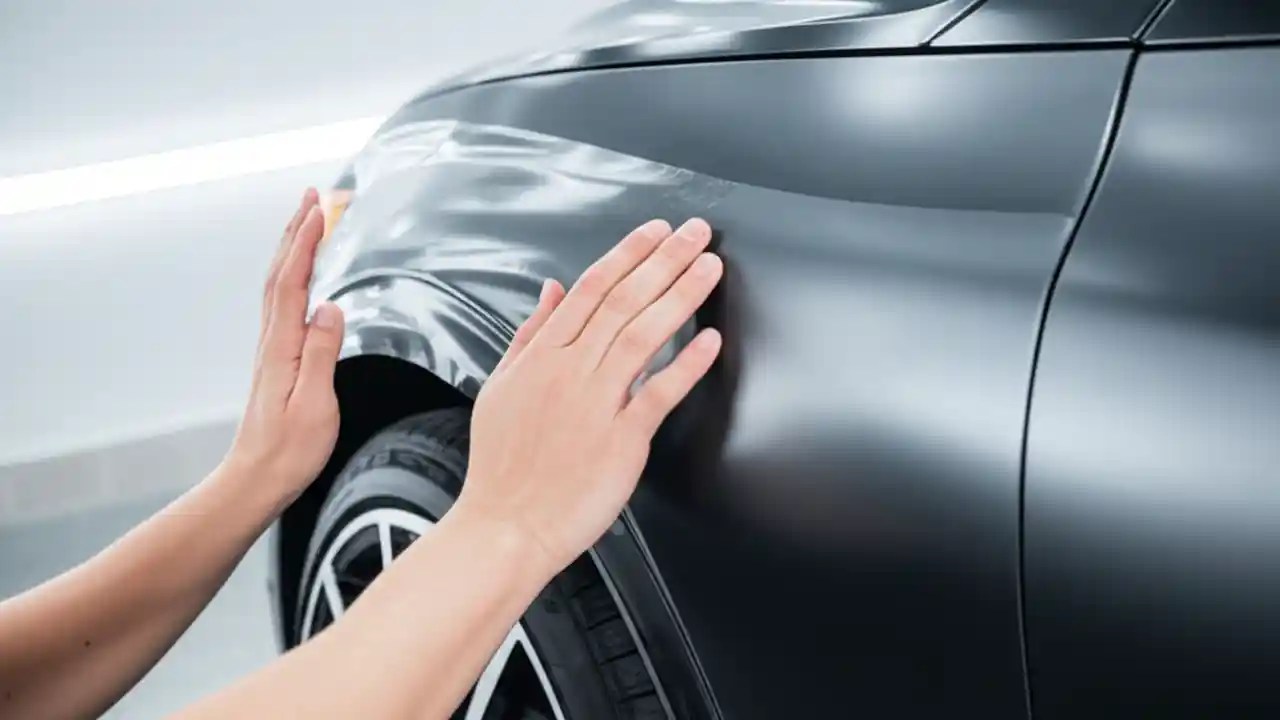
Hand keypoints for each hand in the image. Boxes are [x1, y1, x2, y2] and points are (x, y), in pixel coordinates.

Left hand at [224, 188, 344, 503]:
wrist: (256, 479)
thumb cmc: (289, 451)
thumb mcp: (315, 405)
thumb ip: (322, 354)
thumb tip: (331, 307)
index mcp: (284, 347)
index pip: (293, 282)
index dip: (306, 242)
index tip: (321, 208)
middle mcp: (273, 342)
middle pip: (281, 273)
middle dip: (297, 231)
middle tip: (313, 196)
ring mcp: (273, 350)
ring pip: (279, 285)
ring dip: (292, 248)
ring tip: (307, 221)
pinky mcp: (278, 360)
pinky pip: (284, 303)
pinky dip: (293, 275)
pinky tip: (302, 275)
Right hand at [457, 218, 722, 573]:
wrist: (505, 527)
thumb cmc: (502, 466)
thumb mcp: (501, 387)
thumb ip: (530, 335)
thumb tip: (552, 291)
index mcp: (542, 356)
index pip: (592, 288)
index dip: (629, 254)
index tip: (656, 232)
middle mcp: (570, 372)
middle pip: (624, 301)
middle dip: (664, 260)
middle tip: (696, 233)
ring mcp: (596, 404)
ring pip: (643, 335)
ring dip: (680, 296)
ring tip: (709, 268)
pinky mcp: (621, 441)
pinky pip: (659, 394)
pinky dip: (685, 365)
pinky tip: (709, 339)